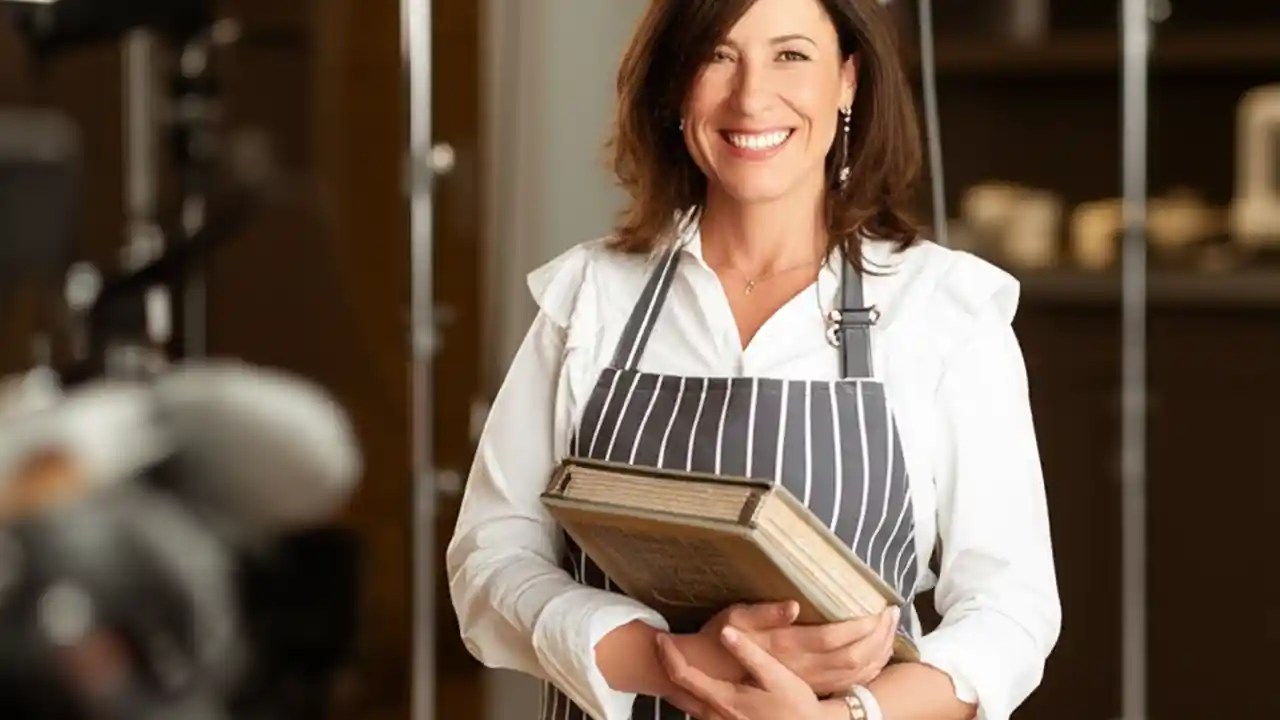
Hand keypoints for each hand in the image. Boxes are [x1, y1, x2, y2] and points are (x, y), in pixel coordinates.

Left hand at [655, 602, 798, 715]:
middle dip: (666, 666)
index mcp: (723, 698)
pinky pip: (699, 709)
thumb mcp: (776, 677)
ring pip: (687, 702)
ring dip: (677, 682)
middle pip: (678, 691)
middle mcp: (714, 715)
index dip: (668, 655)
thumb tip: (727, 633)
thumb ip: (749, 654)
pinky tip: (697, 683)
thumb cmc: (794, 707)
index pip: (682, 675)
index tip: (660, 637)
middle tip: (661, 646)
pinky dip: (690, 693)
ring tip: (672, 660)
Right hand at [736, 603, 899, 696]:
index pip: (835, 637)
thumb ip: (765, 612)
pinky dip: (870, 668)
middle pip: (854, 655)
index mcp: (788, 645)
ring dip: (880, 650)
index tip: (878, 605)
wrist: (712, 674)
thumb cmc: (723, 638)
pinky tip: (879, 654)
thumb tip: (794, 605)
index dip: (862, 623)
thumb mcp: (736, 618)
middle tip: (893, 611)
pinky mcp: (812, 687)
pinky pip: (850, 682)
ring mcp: (810, 680)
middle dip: (879, 633)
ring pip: (856, 671)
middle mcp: (804, 667)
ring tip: (892, 627)